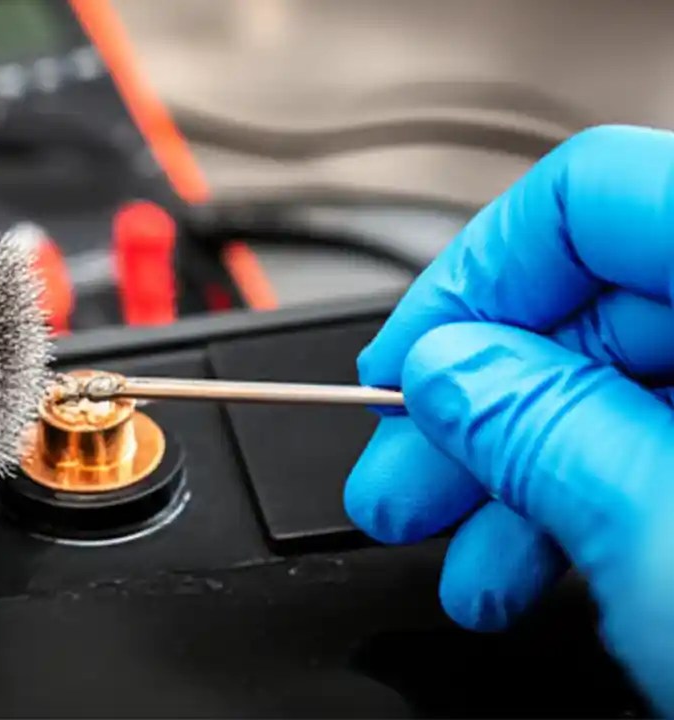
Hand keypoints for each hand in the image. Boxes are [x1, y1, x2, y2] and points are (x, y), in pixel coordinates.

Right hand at [346, 124, 673, 712]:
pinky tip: (543, 571)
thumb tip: (448, 368)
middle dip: (484, 402)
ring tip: (464, 563)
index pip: (596, 201)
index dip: (475, 280)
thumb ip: (542, 428)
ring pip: (641, 388)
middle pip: (612, 302)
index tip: (405, 371)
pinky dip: (602, 506)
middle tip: (403, 478)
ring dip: (528, 473)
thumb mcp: (672, 548)